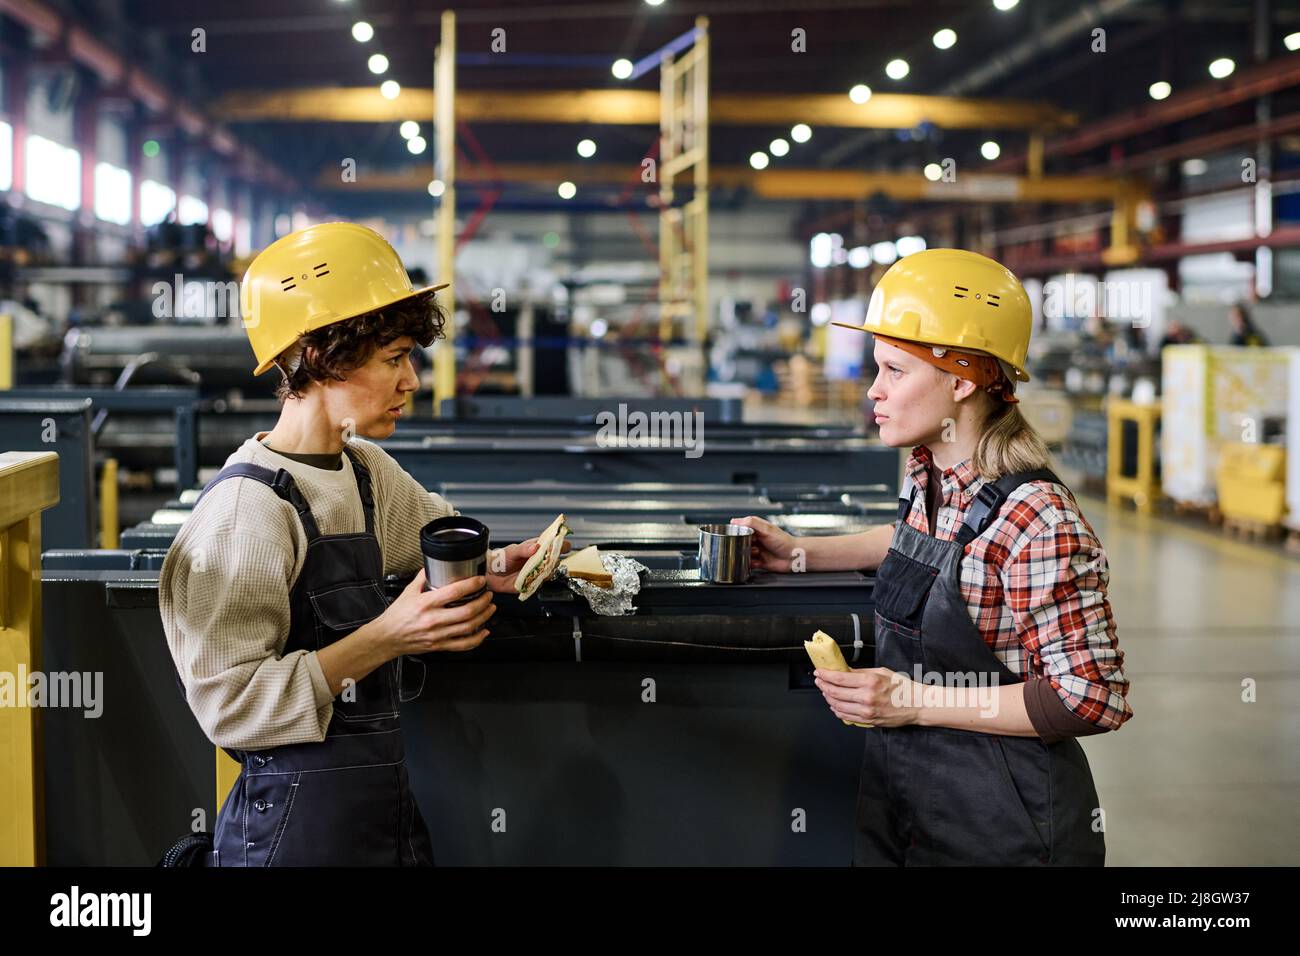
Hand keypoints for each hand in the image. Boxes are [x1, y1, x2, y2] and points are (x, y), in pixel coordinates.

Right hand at [378, 569, 496, 653]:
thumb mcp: (408, 592)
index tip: (480, 580)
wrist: (387, 637)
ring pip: (468, 627)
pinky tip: (483, 632)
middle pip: (467, 611)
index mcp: (425, 604)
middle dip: (483, 601)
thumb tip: (431, 566)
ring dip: (484, 617)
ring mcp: (438, 635)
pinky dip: (477, 639)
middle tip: (488, 595)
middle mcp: (433, 620)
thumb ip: (422, 578)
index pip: (454, 592)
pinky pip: (463, 644)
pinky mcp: (439, 646)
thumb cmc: (397, 616)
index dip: (471, 585)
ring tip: (490, 608)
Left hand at [486, 537, 571, 593]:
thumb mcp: (512, 551)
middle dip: (554, 560)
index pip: (552, 544)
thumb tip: (536, 547)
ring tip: (539, 571)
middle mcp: (538, 561)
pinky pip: (539, 585)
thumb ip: (524, 549)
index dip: (561, 544)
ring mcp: (536, 572)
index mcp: (535, 548)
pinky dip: (538, 583)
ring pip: (550, 573)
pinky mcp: (531, 583)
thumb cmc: (501, 558)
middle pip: (554, 560)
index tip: (566, 545)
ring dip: (547, 573)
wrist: (490, 574)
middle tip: (550, 560)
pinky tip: (533, 580)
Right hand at [729, 516, 800, 571]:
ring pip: (744, 554)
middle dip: (741, 545)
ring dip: (746, 555)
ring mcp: (758, 551)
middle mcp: (757, 540)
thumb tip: (735, 520)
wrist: (794, 556)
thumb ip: (751, 523)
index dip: (737, 532)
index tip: (734, 535)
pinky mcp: (760, 562)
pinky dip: (750, 564)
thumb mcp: (766, 529)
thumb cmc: (784, 541)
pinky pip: (750, 564)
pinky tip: (755, 562)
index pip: (742, 529)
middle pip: (741, 542)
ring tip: (754, 553)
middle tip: (746, 546)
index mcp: (757, 530)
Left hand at [814, 667, 920, 727]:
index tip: (819, 672)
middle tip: (819, 680)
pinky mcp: (868, 721)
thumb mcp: (881, 672)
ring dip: (828, 698)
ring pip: (837, 706)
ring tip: (826, 691)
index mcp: (869, 682)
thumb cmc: (901, 687)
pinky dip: (836, 709)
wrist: (916, 704)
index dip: (825, 675)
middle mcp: (866, 697)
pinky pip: (845, 716)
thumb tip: (843, 671)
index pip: (839, 679)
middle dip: (823, 685)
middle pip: (835, 692)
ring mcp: (866, 711)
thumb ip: (860, 672)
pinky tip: (835, 704)